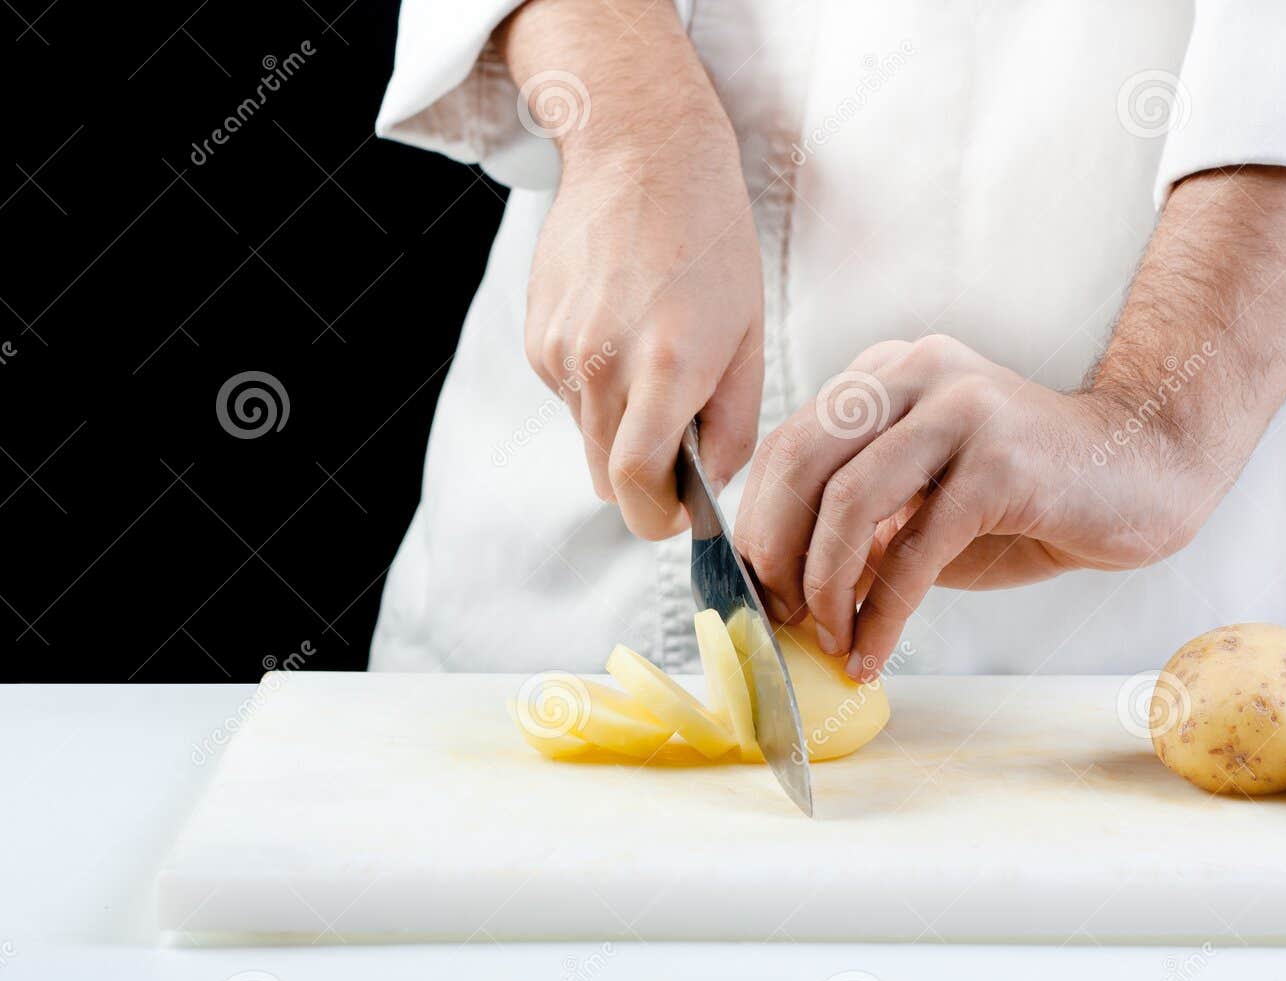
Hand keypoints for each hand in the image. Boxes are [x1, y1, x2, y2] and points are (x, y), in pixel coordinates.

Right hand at [503, 0, 762, 538]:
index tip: (680, 516)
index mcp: (666, 366)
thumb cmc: (711, 242)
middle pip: (607, 477)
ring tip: (655, 364)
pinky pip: (568, 400)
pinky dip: (598, 393)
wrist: (640, 156)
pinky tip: (623, 336)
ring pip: (587, 440)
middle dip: (646, 482)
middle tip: (682, 447)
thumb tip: (709, 485)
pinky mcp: (536, 339)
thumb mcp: (749, 334)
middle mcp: (601, 364)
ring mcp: (559, 352)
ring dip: (621, 430)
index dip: (658, 518)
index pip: (637, 485)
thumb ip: (734, 423)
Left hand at [735, 166, 1285, 677]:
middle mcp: (915, 372)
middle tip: (776, 618)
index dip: (759, 523)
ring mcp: (959, 408)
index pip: (791, 443)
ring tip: (828, 641)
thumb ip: (858, 529)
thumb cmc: (1026, 499)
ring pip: (849, 502)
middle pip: (803, 462)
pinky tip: (874, 652)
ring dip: (824, 587)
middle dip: (776, 552)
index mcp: (886, 374)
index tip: (753, 589)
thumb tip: (783, 588)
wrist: (1142, 475)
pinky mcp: (999, 460)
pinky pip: (915, 549)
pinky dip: (882, 613)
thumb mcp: (922, 508)